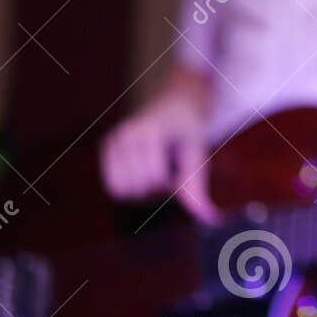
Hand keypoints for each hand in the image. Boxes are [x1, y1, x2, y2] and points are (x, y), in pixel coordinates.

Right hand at [99, 76, 217, 224]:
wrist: (176, 96)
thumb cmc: (190, 126)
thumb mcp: (197, 152)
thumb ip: (197, 186)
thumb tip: (209, 219)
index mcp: (148, 131)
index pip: (154, 180)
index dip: (170, 183)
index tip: (179, 165)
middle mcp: (125, 134)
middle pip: (137, 188)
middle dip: (155, 187)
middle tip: (169, 166)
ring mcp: (113, 139)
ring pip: (121, 190)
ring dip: (141, 188)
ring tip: (156, 167)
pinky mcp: (107, 146)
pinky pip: (113, 185)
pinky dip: (129, 185)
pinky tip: (142, 169)